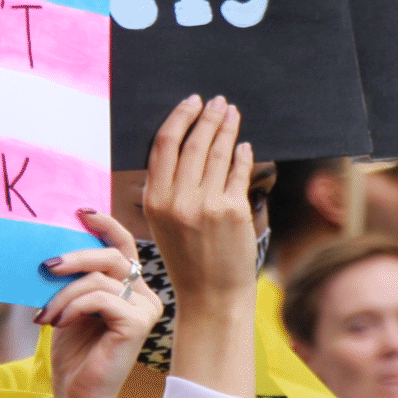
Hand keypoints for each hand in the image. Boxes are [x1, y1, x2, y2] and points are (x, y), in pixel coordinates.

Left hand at [39, 211, 162, 397]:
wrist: (78, 395)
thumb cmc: (73, 352)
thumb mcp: (69, 304)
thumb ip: (73, 278)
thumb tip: (53, 247)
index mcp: (131, 287)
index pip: (123, 245)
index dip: (105, 224)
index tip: (80, 211)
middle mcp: (144, 295)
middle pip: (112, 256)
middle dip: (75, 257)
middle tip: (45, 266)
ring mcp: (145, 310)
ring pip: (101, 278)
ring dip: (64, 293)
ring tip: (45, 314)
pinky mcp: (137, 325)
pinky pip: (101, 298)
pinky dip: (73, 306)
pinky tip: (59, 323)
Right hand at [141, 95, 255, 308]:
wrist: (211, 296)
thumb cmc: (188, 260)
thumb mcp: (164, 224)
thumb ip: (168, 189)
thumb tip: (185, 148)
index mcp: (154, 201)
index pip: (164, 146)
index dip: (179, 118)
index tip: (191, 102)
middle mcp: (177, 200)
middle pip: (193, 144)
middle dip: (207, 117)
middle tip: (218, 101)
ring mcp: (205, 204)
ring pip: (217, 153)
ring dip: (226, 128)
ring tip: (232, 113)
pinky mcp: (232, 211)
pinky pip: (237, 171)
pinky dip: (241, 154)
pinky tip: (243, 145)